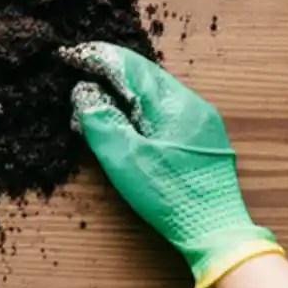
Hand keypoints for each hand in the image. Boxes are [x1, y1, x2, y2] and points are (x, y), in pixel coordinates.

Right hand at [61, 42, 282, 287]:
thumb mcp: (125, 160)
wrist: (216, 232)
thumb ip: (102, 122)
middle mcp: (192, 105)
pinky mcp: (200, 138)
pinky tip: (123, 118)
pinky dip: (138, 107)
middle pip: (145, 75)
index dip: (99, 58)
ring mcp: (200, 121)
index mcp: (175, 105)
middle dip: (110, 70)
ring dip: (123, 89)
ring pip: (154, 92)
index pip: (132, 67)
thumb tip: (84, 92)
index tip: (71, 56)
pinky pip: (163, 110)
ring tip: (94, 94)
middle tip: (78, 70)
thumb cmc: (170, 197)